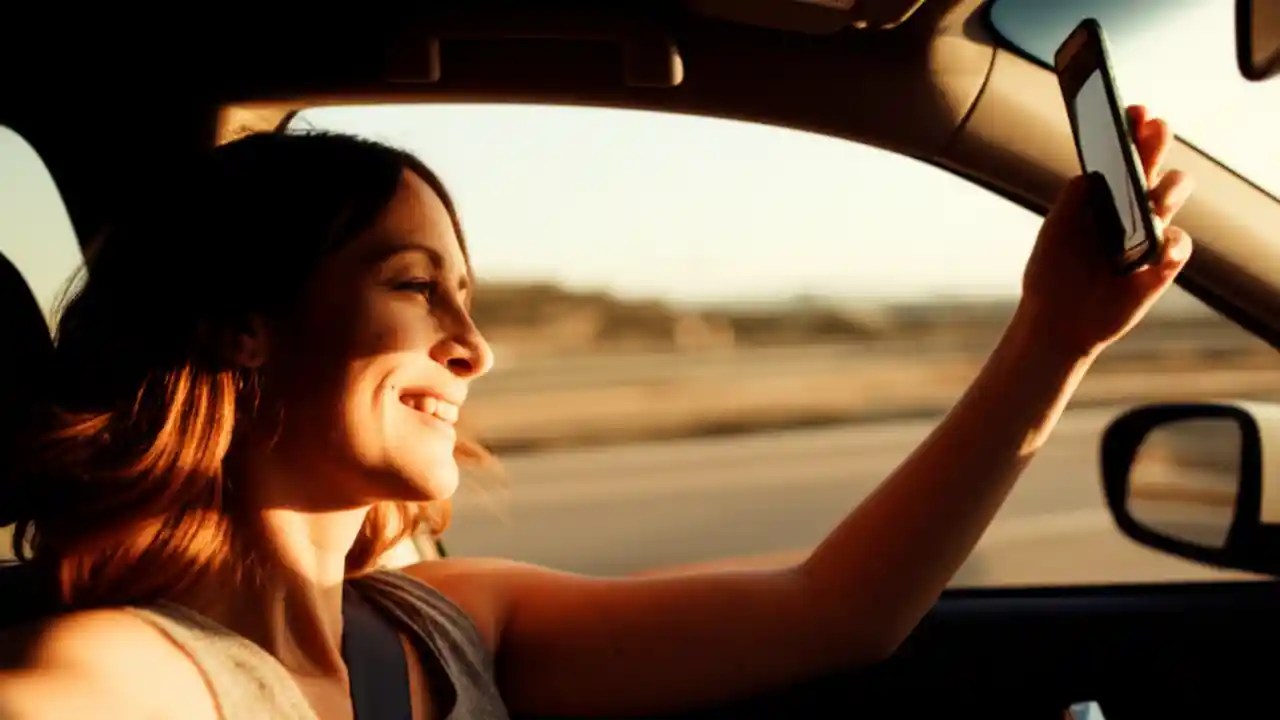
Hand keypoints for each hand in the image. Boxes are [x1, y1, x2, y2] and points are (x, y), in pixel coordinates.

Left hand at [1020, 105, 1195, 357]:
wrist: (1057, 320)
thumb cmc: (1054, 272)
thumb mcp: (1056, 232)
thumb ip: (1072, 201)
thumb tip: (1091, 173)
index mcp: (1107, 194)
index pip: (1127, 153)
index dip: (1134, 128)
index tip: (1134, 109)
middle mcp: (1134, 208)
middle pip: (1154, 165)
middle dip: (1156, 143)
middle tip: (1154, 127)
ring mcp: (1152, 235)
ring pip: (1172, 195)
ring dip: (1166, 189)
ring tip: (1150, 193)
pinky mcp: (1162, 268)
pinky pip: (1179, 246)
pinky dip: (1171, 244)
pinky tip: (1157, 248)